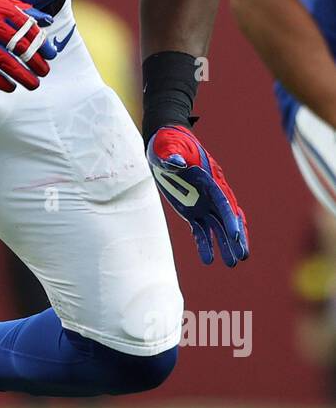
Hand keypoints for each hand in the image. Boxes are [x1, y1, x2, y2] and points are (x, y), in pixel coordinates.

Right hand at [0, 0, 54, 91]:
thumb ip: (21, 9)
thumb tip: (46, 21)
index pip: (26, 28)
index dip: (41, 43)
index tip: (50, 54)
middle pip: (18, 47)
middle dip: (35, 61)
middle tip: (44, 71)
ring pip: (4, 62)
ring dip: (21, 75)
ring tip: (33, 84)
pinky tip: (9, 87)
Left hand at [147, 125, 248, 266]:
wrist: (164, 145)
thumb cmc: (168, 143)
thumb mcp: (168, 147)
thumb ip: (172, 155)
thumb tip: (175, 162)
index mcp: (209, 179)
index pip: (223, 202)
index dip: (230, 219)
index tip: (236, 236)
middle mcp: (211, 193)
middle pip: (227, 218)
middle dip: (236, 237)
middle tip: (243, 256)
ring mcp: (203, 203)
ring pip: (218, 227)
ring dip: (225, 245)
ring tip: (233, 264)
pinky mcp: (192, 210)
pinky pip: (200, 230)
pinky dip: (204, 244)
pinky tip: (208, 260)